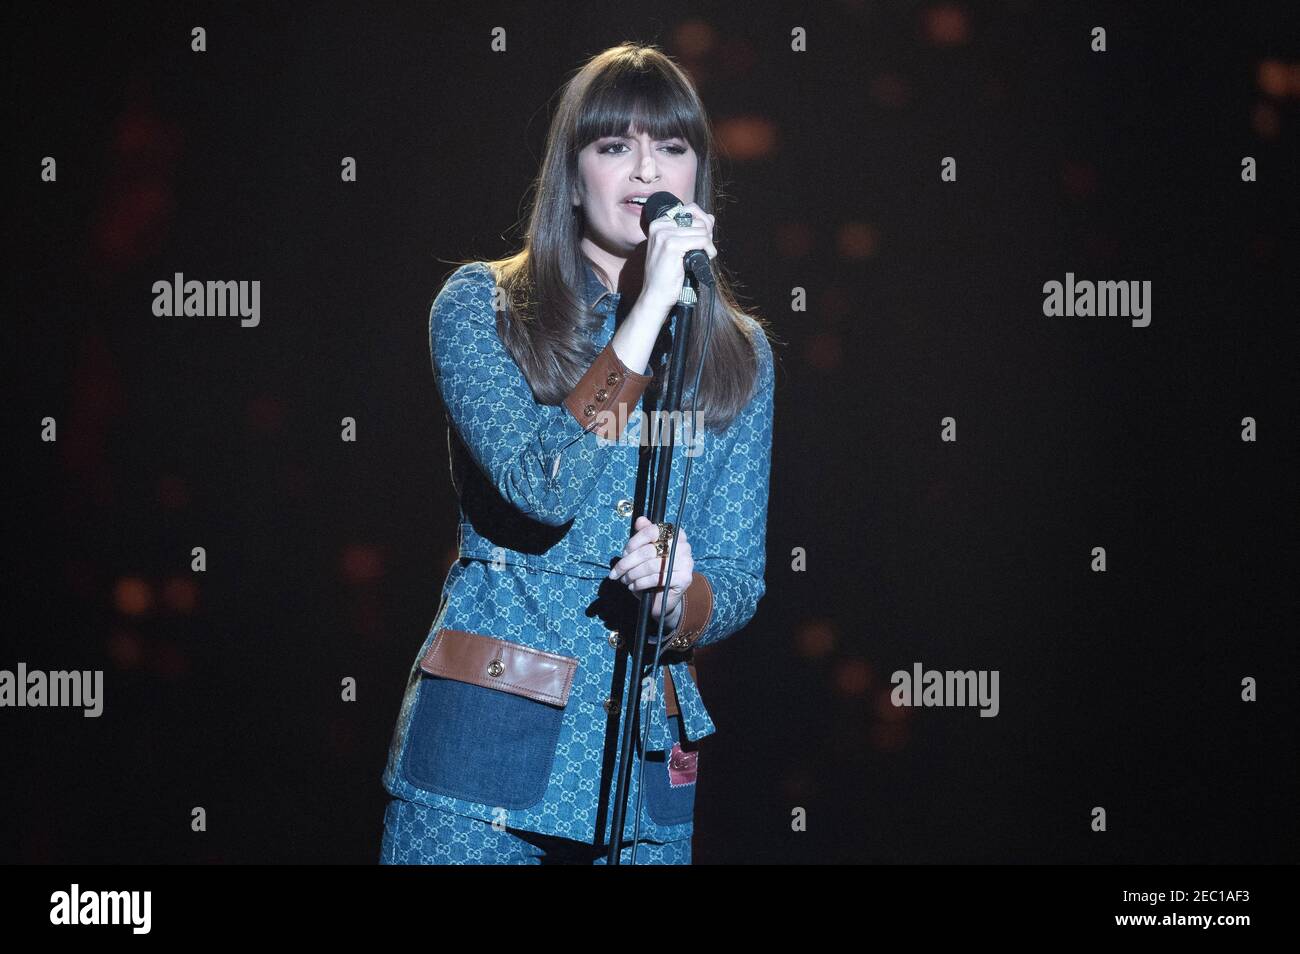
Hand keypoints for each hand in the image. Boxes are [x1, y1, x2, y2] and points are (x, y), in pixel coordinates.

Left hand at [608, 516, 693, 626]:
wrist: (662, 598)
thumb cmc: (652, 572)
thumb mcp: (645, 551)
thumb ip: (643, 534)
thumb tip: (640, 520)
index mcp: (676, 534)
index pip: (652, 530)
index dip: (634, 541)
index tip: (623, 553)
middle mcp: (684, 546)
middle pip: (649, 550)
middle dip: (628, 562)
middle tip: (617, 572)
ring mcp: (686, 562)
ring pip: (651, 565)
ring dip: (632, 574)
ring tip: (625, 580)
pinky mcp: (684, 579)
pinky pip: (656, 578)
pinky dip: (640, 583)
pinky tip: (634, 586)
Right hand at [638, 201, 716, 320]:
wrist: (655, 294)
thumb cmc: (667, 274)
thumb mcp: (677, 247)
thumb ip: (692, 230)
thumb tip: (710, 217)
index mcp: (659, 223)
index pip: (690, 209)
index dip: (702, 224)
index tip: (703, 239)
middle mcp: (660, 226)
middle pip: (698, 220)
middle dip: (707, 235)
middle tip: (703, 250)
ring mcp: (664, 235)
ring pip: (702, 230)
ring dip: (708, 244)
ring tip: (703, 256)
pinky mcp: (672, 246)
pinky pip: (702, 240)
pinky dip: (709, 250)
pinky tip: (706, 258)